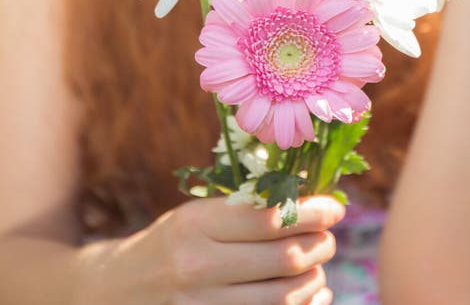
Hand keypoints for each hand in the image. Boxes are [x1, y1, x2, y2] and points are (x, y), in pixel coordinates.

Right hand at [84, 194, 342, 304]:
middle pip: (284, 257)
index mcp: (196, 223)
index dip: (312, 210)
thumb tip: (307, 195)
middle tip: (330, 236)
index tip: (334, 206)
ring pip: (284, 296)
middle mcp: (198, 265)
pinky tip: (310, 294)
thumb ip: (243, 208)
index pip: (271, 216)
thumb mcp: (195, 215)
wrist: (114, 293)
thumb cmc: (167, 245)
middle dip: (320, 244)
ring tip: (319, 264)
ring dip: (314, 277)